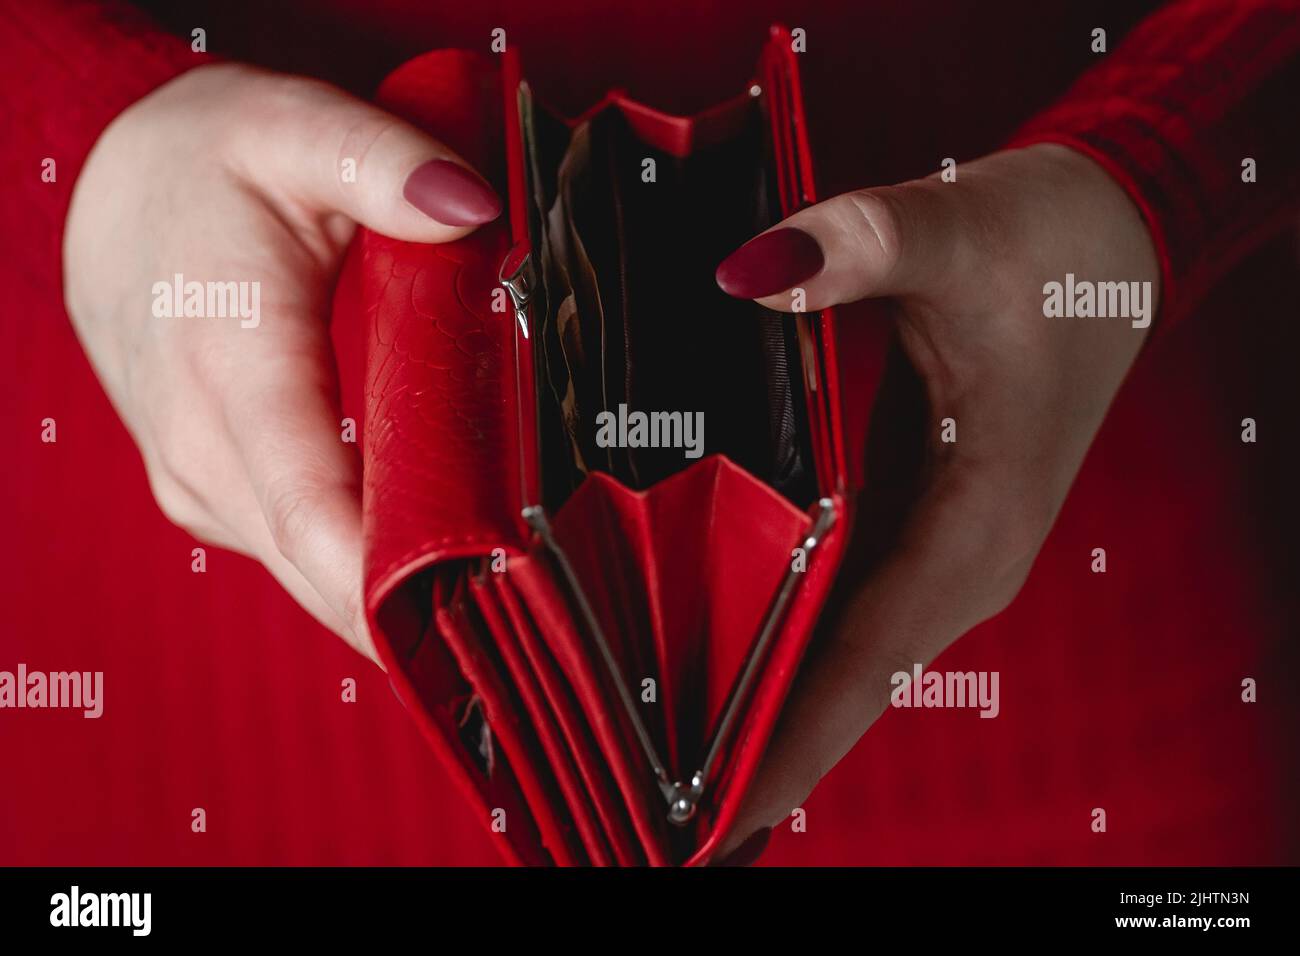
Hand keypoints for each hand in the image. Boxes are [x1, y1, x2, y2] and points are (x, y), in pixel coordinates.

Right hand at [64, 63, 501, 662]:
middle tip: (515, 627)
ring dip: (382, 595)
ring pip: (298, 569)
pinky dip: (345, 566)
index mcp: (230, 363)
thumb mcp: (294, 127)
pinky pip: (284, 547)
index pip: (313, 512)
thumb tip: (470, 206)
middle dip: (412, 606)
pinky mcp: (203, 482)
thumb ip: (383, 164)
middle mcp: (201, 441)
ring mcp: (194, 474)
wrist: (112, 187)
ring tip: (482, 603)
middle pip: (314, 566)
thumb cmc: (202, 159)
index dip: (393, 585)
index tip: (478, 618)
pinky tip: (411, 566)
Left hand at [715, 144, 1158, 854]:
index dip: (782, 751)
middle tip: (643, 802)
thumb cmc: (1048, 248)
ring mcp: (937, 549)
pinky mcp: (915, 523)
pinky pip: (837, 607)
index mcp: (979, 527)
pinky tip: (712, 656)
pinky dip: (780, 639)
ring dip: (759, 701)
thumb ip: (858, 248)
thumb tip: (751, 271)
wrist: (1102, 239)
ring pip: (838, 654)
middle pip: (840, 683)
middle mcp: (958, 562)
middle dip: (749, 748)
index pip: (862, 667)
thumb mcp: (956, 237)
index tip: (705, 825)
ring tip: (657, 757)